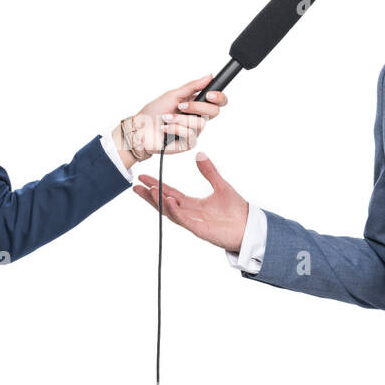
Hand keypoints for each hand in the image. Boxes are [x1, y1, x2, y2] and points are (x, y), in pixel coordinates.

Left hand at [111, 74, 228, 168]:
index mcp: (196, 104)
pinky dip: (175, 129)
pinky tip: (165, 128)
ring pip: (200, 124)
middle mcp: (198, 117)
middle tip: (181, 106)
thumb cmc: (154, 111)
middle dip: (197, 107)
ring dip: (180, 119)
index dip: (219, 97)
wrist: (140, 129)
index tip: (209, 94)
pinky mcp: (188, 143)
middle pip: (214, 112)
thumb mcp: (173, 95)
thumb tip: (209, 76)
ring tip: (166, 118)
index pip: (218, 101)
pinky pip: (190, 135)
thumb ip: (193, 86)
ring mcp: (194, 131)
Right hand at [131, 151, 249, 252]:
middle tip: (136, 186)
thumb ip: (209, 171)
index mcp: (192, 204)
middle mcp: (189, 213)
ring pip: (170, 212)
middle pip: (164, 203)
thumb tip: (200, 154)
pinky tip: (168, 201)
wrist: (249, 227)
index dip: (156, 185)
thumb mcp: (221, 185)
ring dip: (159, 202)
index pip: (169, 193)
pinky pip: (183, 219)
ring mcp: (192, 222)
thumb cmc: (236, 210)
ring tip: (149, 190)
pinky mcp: (199, 229)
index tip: (143, 177)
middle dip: (149, 196)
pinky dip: (174, 210)